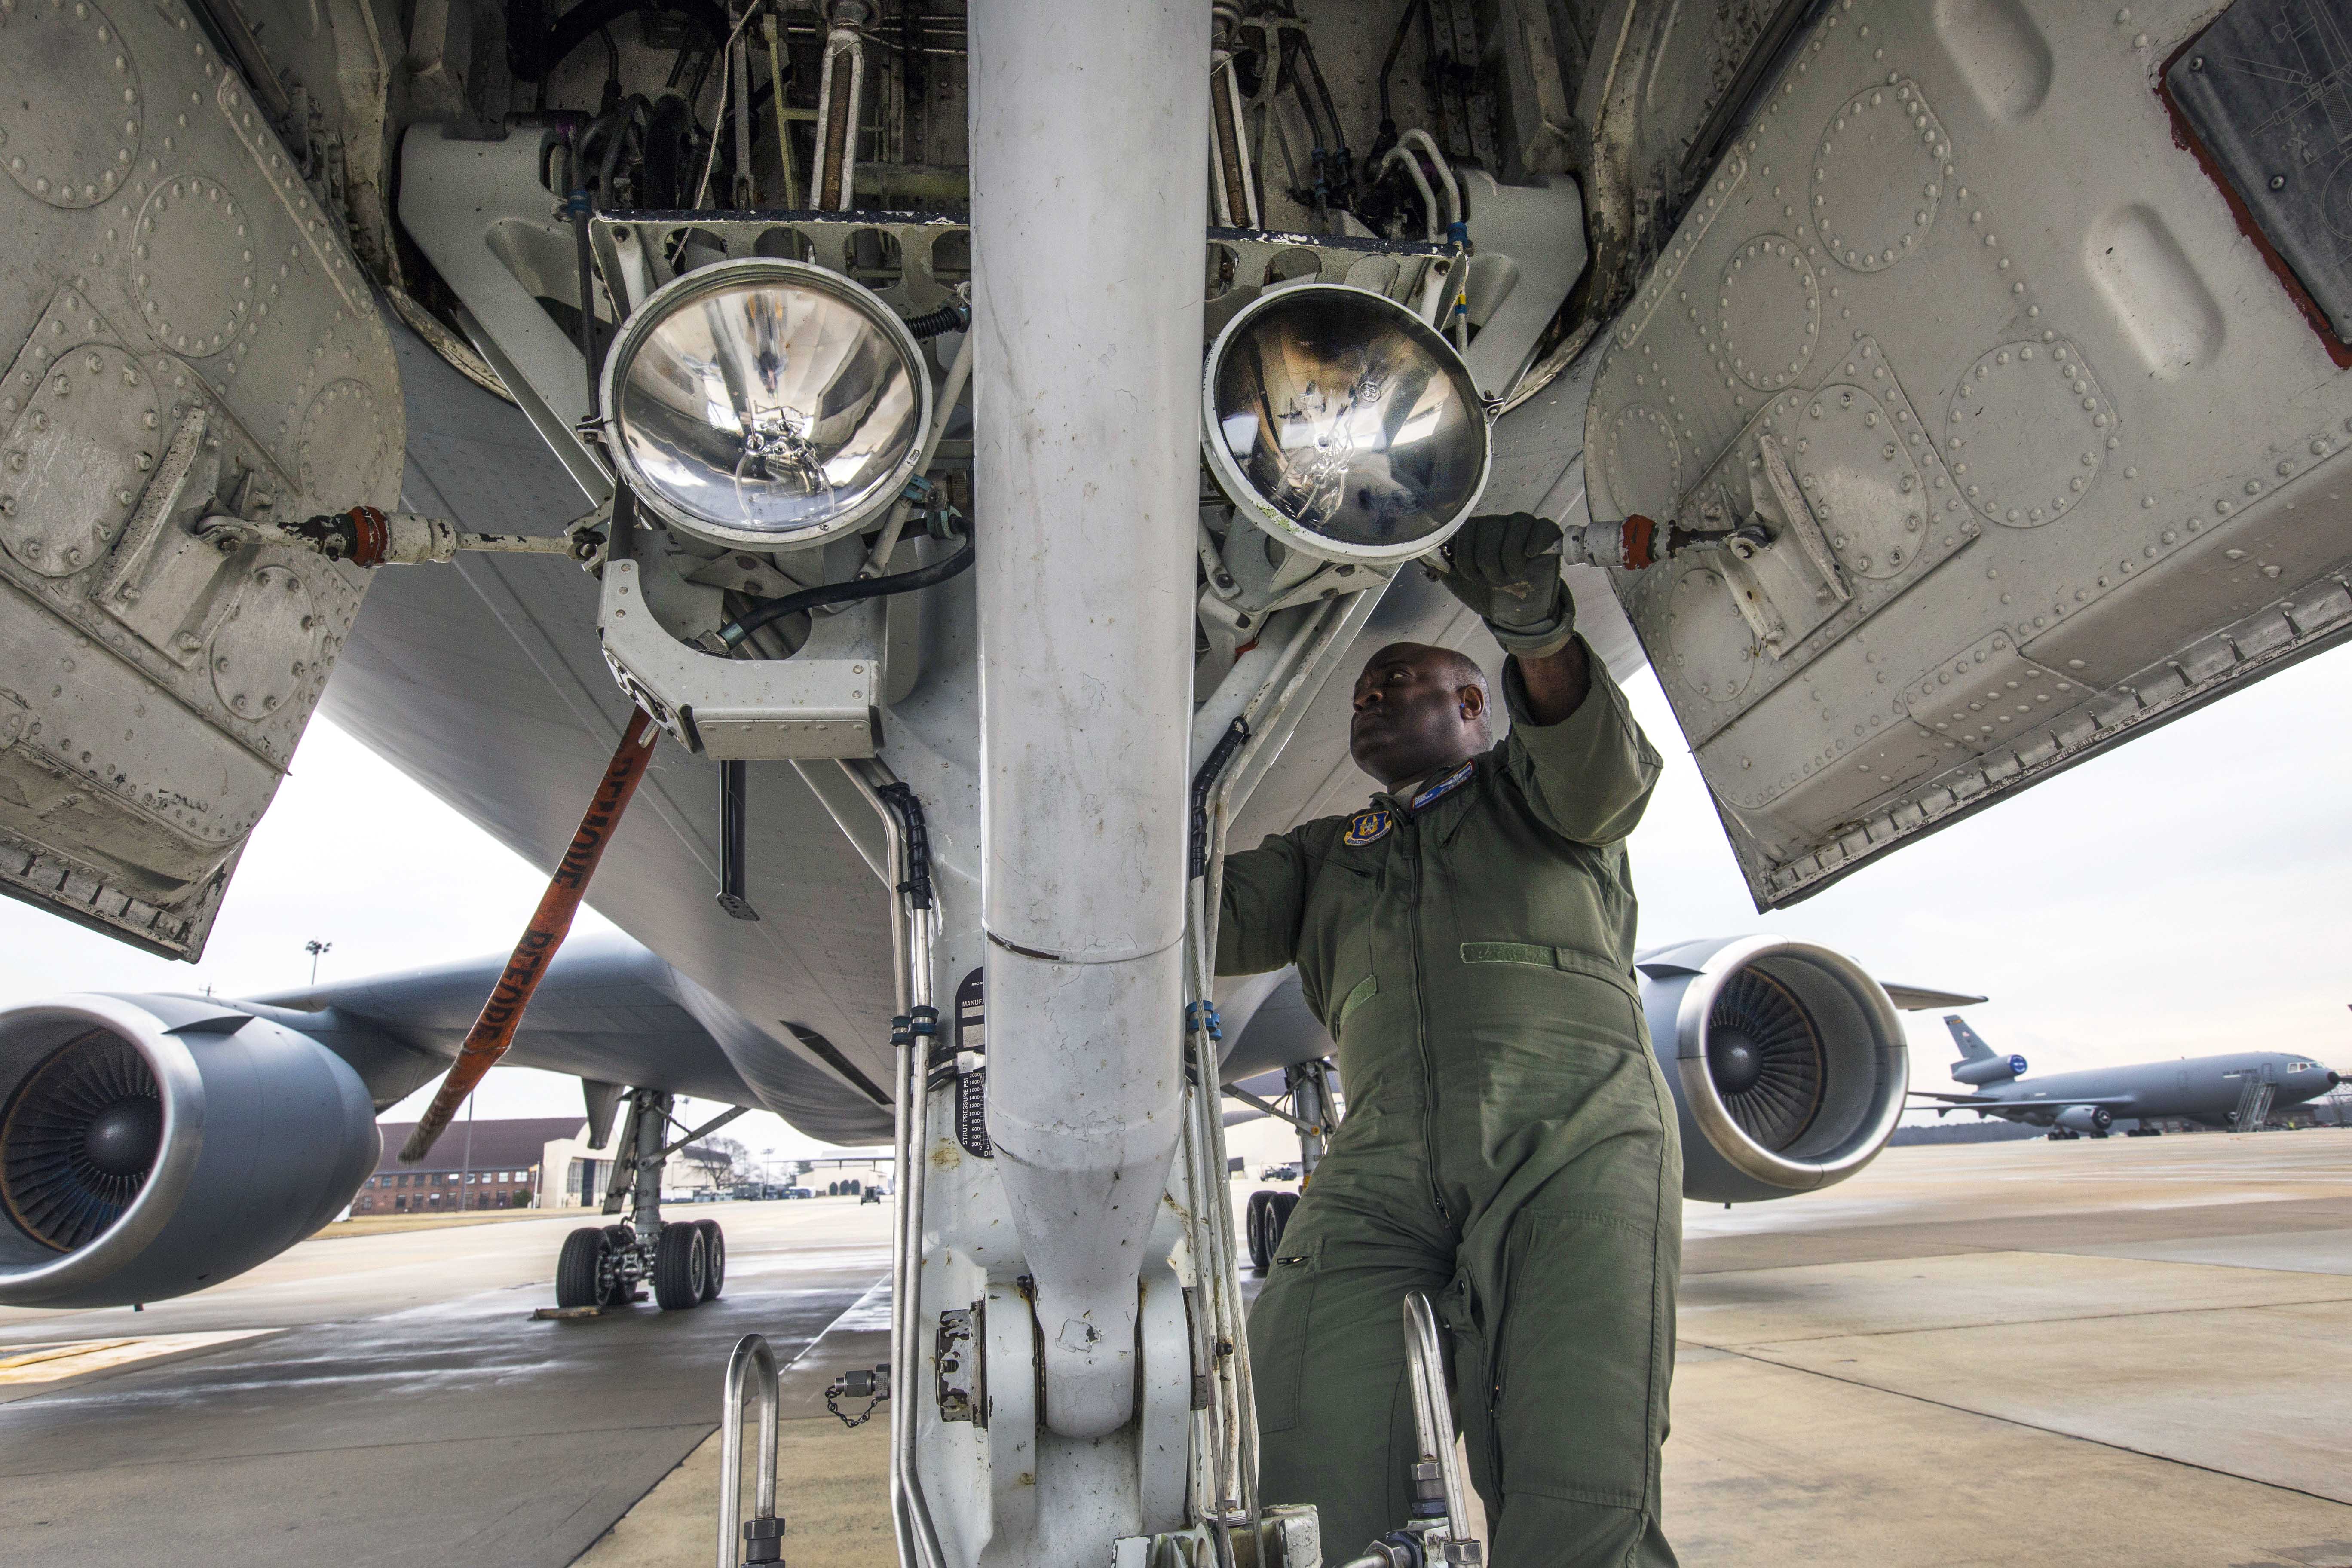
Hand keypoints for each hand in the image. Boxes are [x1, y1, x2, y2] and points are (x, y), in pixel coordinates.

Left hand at [1437, 512, 1572, 655]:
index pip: (1466, 529)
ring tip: (1514, 574)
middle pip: (1490, 527)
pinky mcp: (1546, 535)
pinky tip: (1531, 555)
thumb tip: (1423, 552)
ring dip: (1512, 557)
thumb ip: (1442, 565)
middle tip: (1496, 580)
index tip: (1473, 577)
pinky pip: (1541, 526)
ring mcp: (1522, 528)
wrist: (1514, 613)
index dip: (1467, 556)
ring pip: (1517, 523)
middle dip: (1489, 562)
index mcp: (1475, 533)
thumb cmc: (1486, 593)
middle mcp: (1497, 524)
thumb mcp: (1458, 581)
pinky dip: (1536, 540)